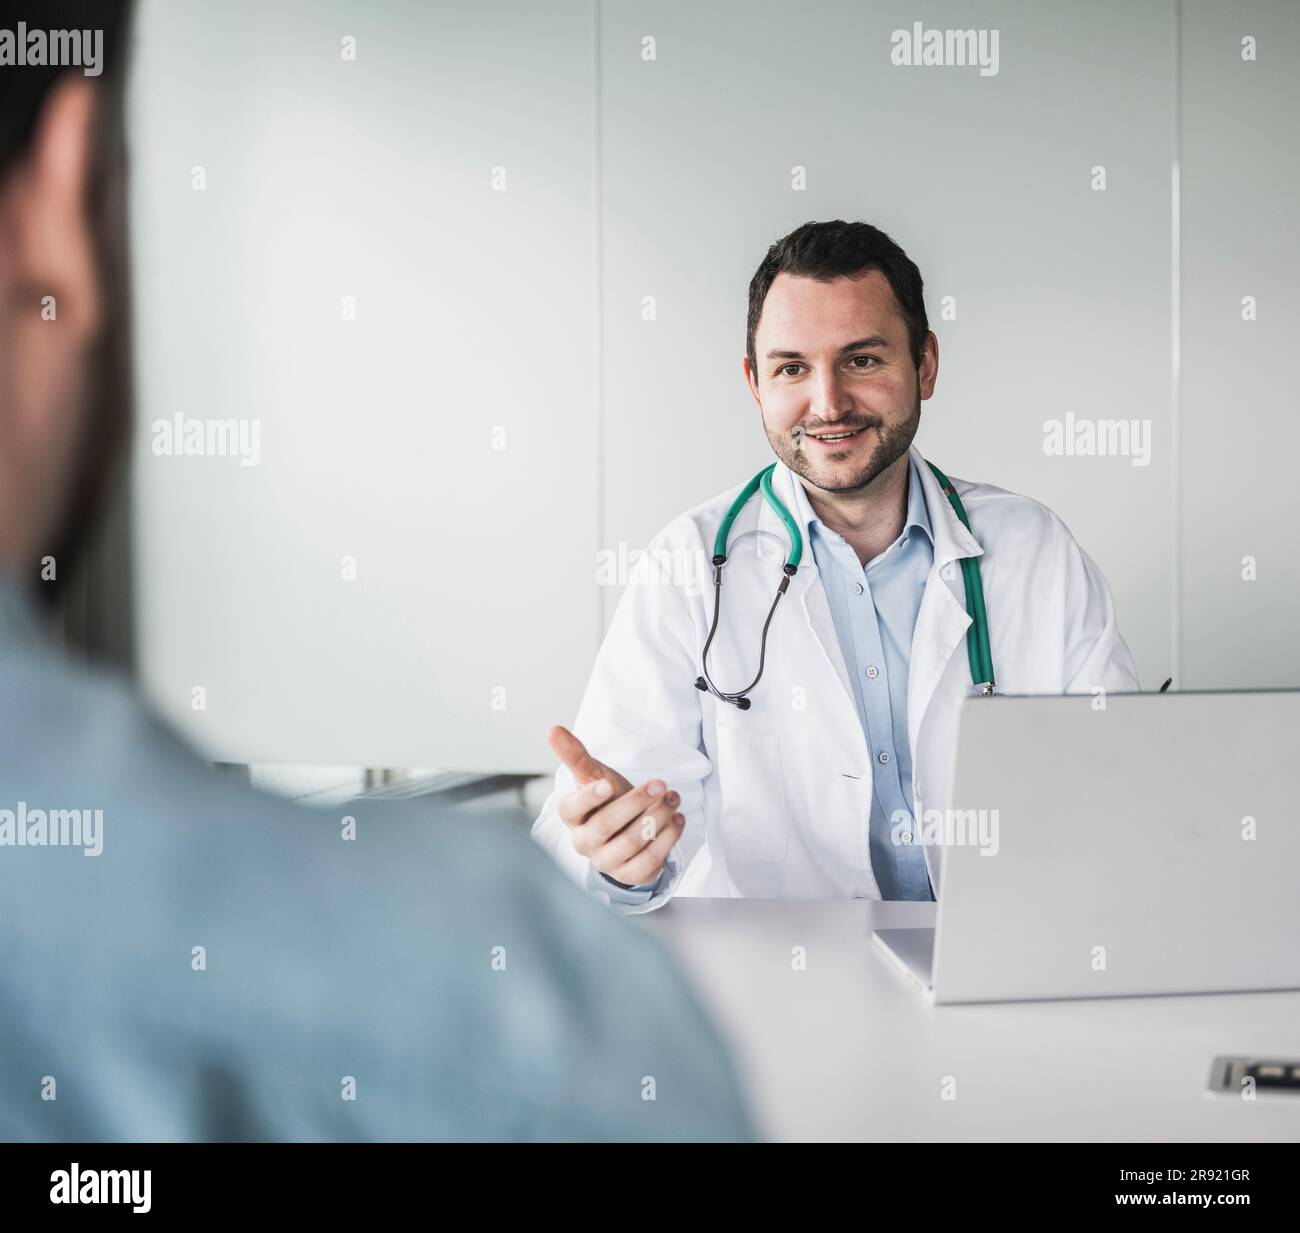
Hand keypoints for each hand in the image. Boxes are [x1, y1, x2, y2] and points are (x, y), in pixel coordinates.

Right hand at [547, 725, 683, 887]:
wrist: (627, 830)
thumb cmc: (607, 800)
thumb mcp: (594, 775)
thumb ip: (575, 754)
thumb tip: (553, 729)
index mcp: (572, 817)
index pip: (572, 809)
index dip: (589, 798)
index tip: (608, 784)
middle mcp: (584, 842)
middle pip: (606, 825)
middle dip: (635, 803)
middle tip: (659, 785)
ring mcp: (605, 862)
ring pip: (631, 842)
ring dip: (657, 817)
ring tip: (673, 798)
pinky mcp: (629, 874)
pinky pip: (649, 860)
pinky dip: (667, 839)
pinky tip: (678, 819)